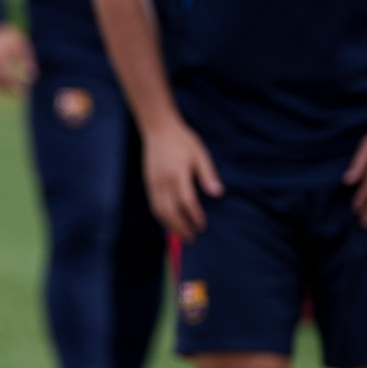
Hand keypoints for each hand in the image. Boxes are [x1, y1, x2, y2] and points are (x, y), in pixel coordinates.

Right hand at [0, 23, 36, 94]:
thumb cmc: (11, 37)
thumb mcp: (22, 45)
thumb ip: (28, 60)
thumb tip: (34, 77)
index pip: (5, 73)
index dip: (14, 83)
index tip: (24, 88)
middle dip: (8, 89)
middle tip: (19, 94)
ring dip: (0, 90)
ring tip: (12, 93)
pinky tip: (4, 89)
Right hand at [140, 119, 222, 238]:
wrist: (158, 129)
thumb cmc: (183, 141)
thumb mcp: (200, 154)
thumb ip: (208, 175)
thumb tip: (217, 194)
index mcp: (178, 174)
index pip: (187, 202)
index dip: (195, 216)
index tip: (202, 226)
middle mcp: (163, 182)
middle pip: (171, 211)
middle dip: (181, 227)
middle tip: (192, 237)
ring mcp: (153, 183)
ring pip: (159, 211)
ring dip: (170, 226)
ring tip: (180, 234)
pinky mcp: (148, 183)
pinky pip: (153, 205)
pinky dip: (161, 217)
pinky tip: (169, 222)